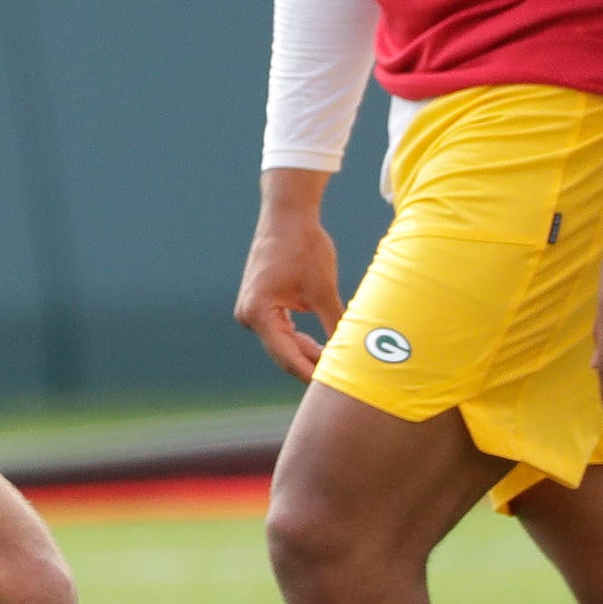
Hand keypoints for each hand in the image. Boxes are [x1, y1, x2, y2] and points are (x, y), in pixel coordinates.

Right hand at [235, 182, 342, 381]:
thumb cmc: (305, 247)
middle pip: (283, 352)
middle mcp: (248, 315)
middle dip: (310, 364)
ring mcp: (251, 309)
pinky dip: (299, 337)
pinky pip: (280, 329)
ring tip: (334, 364)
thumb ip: (335, 325)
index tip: (333, 388)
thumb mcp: (324, 291)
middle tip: (339, 381)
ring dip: (307, 352)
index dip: (311, 374)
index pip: (287, 356)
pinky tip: (321, 347)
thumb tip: (353, 355)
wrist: (288, 215)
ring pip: (282, 342)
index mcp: (258, 314)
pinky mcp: (259, 302)